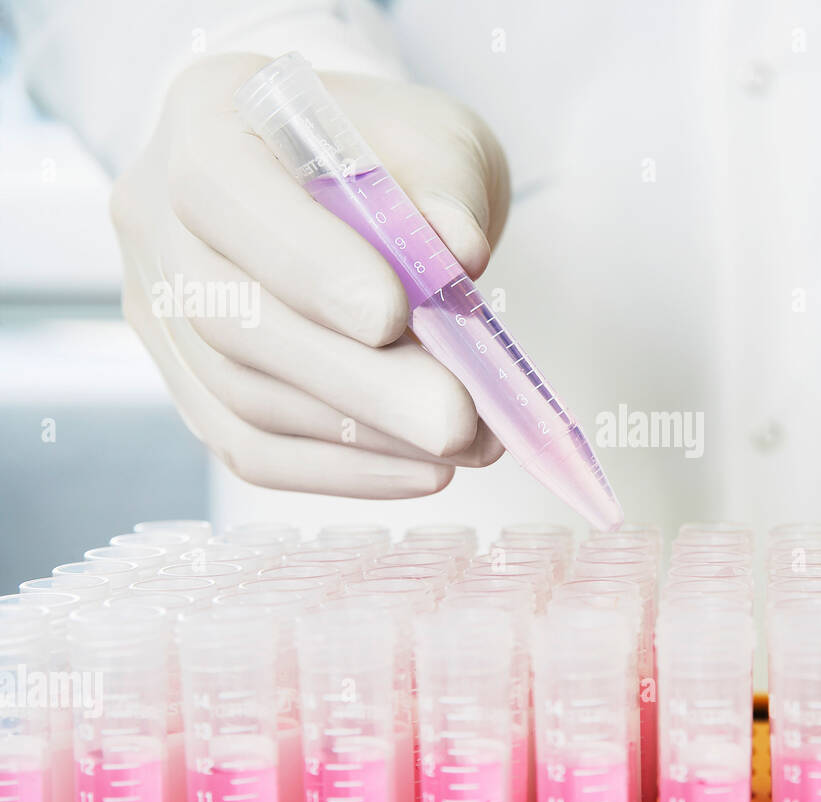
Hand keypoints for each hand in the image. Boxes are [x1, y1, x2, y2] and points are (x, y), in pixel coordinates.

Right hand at [111, 53, 509, 496]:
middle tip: (455, 420)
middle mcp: (155, 213)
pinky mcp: (189, 382)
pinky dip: (341, 471)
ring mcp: (161, 305)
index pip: (222, 190)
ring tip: (469, 444)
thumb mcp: (437, 139)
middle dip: (355, 381)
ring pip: (242, 396)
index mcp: (203, 116)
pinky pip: (250, 448)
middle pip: (230, 316)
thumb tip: (457, 254)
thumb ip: (446, 187)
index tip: (395, 318)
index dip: (303, 262)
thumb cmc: (396, 154)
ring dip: (364, 434)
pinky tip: (422, 471)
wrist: (359, 189)